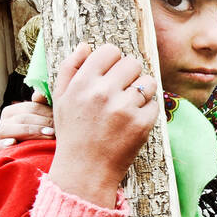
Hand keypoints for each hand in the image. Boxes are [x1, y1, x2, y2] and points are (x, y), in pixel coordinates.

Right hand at [0, 91, 53, 158]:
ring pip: (7, 130)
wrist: (25, 163)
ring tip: (49, 135)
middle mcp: (2, 123)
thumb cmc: (38, 142)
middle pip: (22, 118)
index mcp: (12, 113)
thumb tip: (39, 94)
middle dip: (42, 123)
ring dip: (29, 132)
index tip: (61, 119)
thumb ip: (42, 108)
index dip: (47, 112)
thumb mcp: (42, 125)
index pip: (30, 108)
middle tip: (58, 129)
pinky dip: (0, 145)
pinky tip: (12, 143)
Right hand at [48, 43, 160, 207]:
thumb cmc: (73, 133)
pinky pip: (155, 103)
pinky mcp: (141, 124)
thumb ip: (70, 68)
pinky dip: (148, 111)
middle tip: (121, 92)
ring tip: (129, 105)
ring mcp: (124, 108)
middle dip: (129, 75)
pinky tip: (133, 121)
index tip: (111, 75)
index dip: (113, 61)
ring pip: (148, 81)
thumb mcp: (61, 99)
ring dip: (142, 91)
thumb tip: (87, 45)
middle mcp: (103, 92)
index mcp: (83, 82)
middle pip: (132, 63)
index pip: (110, 50)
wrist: (85, 171)